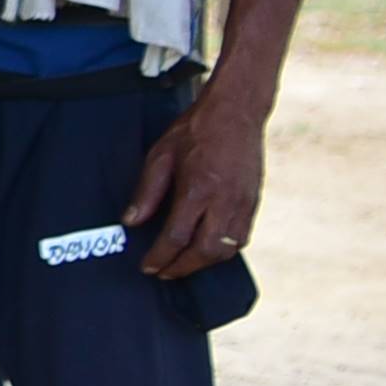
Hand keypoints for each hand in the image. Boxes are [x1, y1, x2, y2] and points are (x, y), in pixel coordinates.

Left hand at [126, 95, 265, 279]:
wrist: (236, 113)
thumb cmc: (194, 131)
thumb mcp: (160, 155)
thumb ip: (146, 191)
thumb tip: (131, 222)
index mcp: (198, 189)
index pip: (177, 237)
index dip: (160, 257)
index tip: (147, 267)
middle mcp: (224, 201)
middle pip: (205, 251)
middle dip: (182, 268)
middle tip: (163, 272)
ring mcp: (244, 204)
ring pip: (227, 250)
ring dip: (203, 263)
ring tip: (182, 264)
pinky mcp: (254, 202)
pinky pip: (242, 238)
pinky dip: (223, 251)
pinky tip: (207, 250)